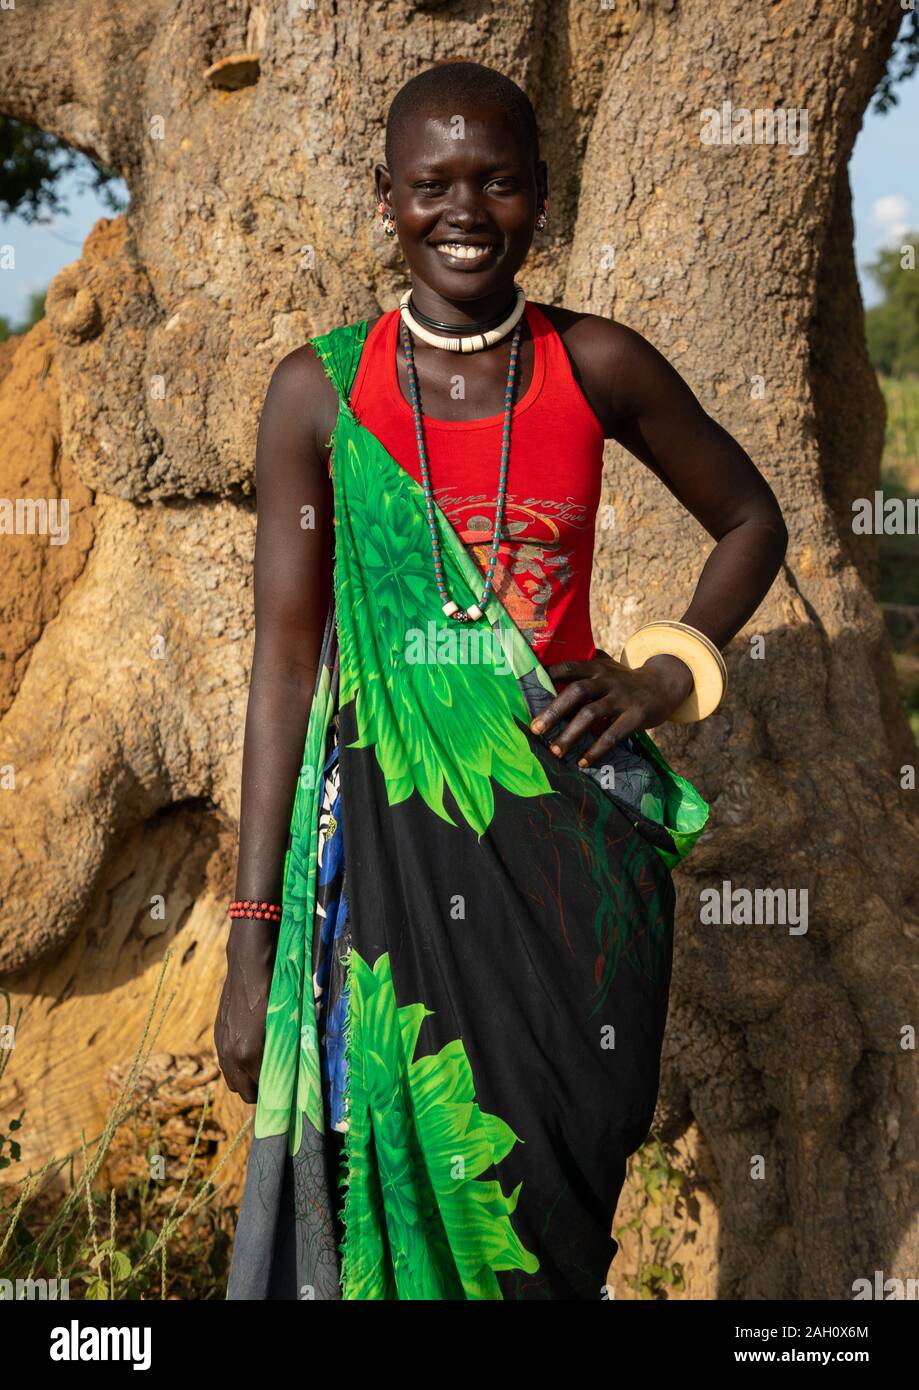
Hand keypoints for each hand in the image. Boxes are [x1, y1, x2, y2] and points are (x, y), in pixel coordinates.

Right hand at [214, 920, 277, 1103]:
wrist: (249, 967)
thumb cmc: (276, 993)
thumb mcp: (287, 1025)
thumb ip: (287, 1052)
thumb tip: (299, 1072)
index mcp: (248, 1054)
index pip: (260, 1092)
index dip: (274, 1095)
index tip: (286, 1091)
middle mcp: (230, 1054)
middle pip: (244, 1092)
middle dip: (260, 1090)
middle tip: (276, 1080)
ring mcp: (221, 1045)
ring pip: (232, 1079)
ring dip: (246, 1078)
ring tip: (263, 1068)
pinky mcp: (218, 1034)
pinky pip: (225, 1063)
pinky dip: (237, 1064)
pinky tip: (250, 1052)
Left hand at [531, 649, 693, 767]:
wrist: (663, 686)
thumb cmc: (624, 680)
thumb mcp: (606, 666)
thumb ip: (583, 664)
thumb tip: (545, 664)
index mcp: (596, 667)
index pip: (569, 666)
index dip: (548, 675)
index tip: (527, 689)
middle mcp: (607, 679)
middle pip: (576, 691)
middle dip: (554, 711)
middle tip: (535, 729)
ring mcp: (622, 697)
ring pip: (591, 714)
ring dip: (570, 734)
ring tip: (555, 751)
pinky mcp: (636, 715)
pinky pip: (613, 734)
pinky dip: (597, 749)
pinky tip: (583, 762)